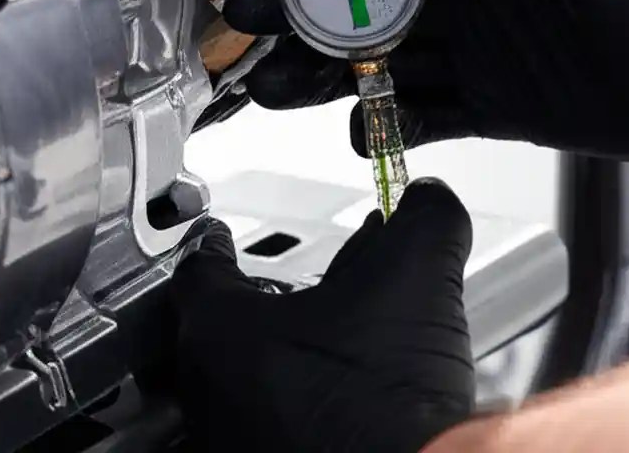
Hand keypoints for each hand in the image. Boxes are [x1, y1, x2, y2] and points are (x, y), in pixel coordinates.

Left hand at [168, 179, 474, 451]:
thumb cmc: (386, 403)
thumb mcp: (419, 277)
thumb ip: (424, 222)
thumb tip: (430, 200)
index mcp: (222, 333)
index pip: (199, 270)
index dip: (215, 244)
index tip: (215, 236)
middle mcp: (210, 397)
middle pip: (223, 328)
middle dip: (266, 301)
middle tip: (301, 287)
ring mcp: (232, 443)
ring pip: (246, 383)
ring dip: (286, 355)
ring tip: (338, 341)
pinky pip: (270, 426)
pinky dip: (299, 403)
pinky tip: (347, 401)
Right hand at [223, 0, 628, 161]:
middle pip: (366, 1)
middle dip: (299, 12)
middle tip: (243, 24)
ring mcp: (484, 50)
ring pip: (384, 62)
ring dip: (326, 73)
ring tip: (273, 86)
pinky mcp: (499, 104)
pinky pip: (425, 114)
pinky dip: (385, 122)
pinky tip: (351, 126)